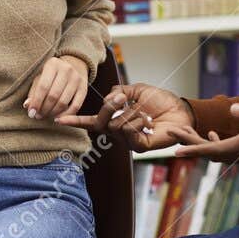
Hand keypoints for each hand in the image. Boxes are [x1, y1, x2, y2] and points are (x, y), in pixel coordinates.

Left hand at [25, 55, 89, 120]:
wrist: (72, 67)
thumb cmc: (51, 76)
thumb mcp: (40, 79)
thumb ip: (33, 92)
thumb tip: (27, 105)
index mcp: (52, 64)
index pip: (43, 86)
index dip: (36, 102)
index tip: (31, 113)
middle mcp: (66, 69)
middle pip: (53, 95)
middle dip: (44, 109)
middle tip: (38, 116)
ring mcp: (77, 78)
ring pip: (63, 102)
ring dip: (53, 113)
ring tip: (45, 116)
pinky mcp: (84, 88)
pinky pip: (76, 106)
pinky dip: (66, 115)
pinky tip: (58, 118)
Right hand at [56, 82, 192, 152]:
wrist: (180, 111)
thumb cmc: (161, 101)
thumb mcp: (136, 90)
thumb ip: (119, 92)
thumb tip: (109, 97)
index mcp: (114, 119)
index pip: (91, 121)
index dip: (75, 121)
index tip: (58, 120)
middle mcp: (117, 132)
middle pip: (101, 121)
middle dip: (110, 107)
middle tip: (123, 99)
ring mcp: (127, 141)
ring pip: (116, 125)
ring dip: (132, 114)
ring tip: (146, 114)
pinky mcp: (138, 146)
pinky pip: (128, 131)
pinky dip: (138, 121)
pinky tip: (149, 121)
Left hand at [156, 103, 238, 163]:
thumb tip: (232, 110)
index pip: (213, 150)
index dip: (193, 149)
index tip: (175, 150)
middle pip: (210, 151)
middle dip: (189, 142)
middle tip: (170, 132)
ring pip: (216, 151)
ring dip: (199, 144)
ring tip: (183, 132)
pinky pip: (227, 150)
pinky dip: (214, 144)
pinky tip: (211, 134)